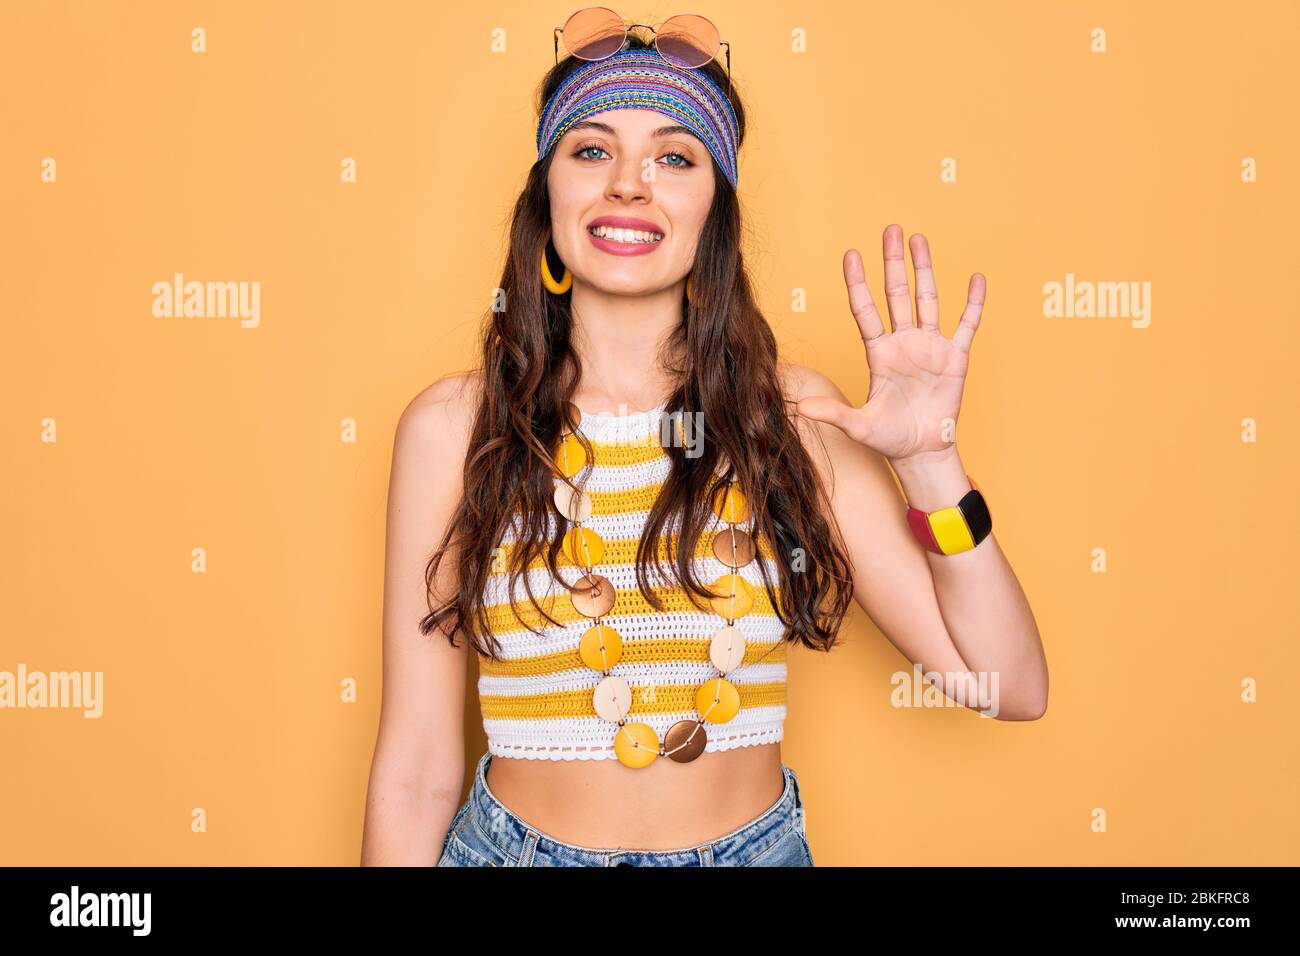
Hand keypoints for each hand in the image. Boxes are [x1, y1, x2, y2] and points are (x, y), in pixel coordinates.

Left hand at [797, 224, 985, 464]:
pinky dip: (973, 303)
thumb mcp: (859, 425)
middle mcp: (903, 343)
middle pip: (897, 294)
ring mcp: (930, 347)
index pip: (865, 310)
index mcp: (879, 353)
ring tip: (919, 240)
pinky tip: (976, 278)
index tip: (851, 255)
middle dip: (893, 263)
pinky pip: (966, 325)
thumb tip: (799, 409)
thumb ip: (833, 413)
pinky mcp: (955, 358)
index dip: (858, 284)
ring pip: (927, 300)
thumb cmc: (889, 438)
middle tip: (891, 230)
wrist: (921, 451)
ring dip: (924, 270)